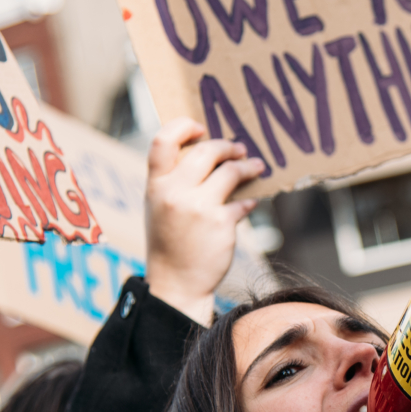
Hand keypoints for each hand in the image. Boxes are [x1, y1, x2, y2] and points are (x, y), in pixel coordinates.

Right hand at [144, 117, 264, 325]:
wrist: (175, 284)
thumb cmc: (170, 243)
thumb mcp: (159, 208)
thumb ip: (174, 182)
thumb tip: (208, 155)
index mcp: (155, 186)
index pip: (161, 141)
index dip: (182, 126)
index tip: (201, 127)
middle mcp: (173, 192)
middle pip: (205, 151)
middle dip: (227, 146)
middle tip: (239, 149)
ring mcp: (197, 207)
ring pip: (230, 171)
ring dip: (247, 166)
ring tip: (255, 167)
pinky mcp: (220, 223)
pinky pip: (243, 201)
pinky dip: (249, 199)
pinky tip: (250, 201)